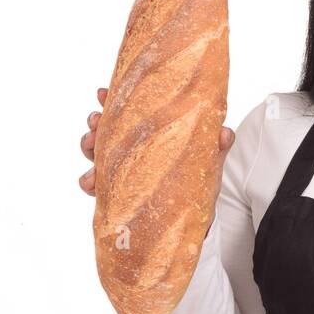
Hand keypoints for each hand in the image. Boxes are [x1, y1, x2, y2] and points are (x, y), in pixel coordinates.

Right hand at [79, 87, 235, 235]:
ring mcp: (120, 173)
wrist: (196, 221)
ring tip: (91, 143)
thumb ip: (216, 147)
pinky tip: (92, 182)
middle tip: (95, 119)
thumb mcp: (208, 162)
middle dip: (95, 122)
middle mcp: (130, 152)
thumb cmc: (198, 184)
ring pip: (93, 153)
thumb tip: (225, 133)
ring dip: (88, 145)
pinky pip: (94, 187)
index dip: (111, 101)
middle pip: (104, 129)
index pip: (126, 114)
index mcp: (148, 137)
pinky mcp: (117, 195)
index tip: (102, 92)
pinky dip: (88, 182)